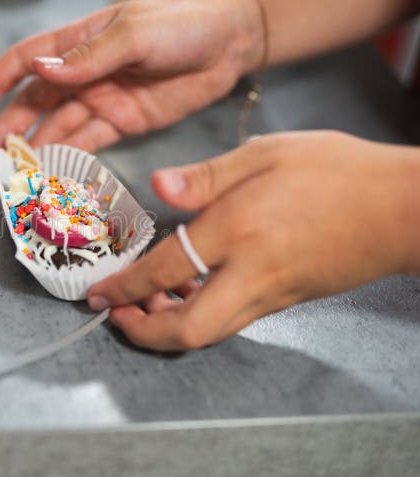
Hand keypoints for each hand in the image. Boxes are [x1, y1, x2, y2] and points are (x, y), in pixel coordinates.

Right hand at [0, 0, 263, 166]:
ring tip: (14, 174)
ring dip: (35, 149)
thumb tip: (38, 70)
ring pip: (58, 127)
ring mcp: (102, 99)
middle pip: (35, 103)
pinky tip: (51, 175)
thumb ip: (88, 57)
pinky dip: (69, 158)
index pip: (25, 62)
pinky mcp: (123, 122)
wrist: (230, 43)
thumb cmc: (180, 25)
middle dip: (9, 129)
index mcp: (78, 42)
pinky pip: (89, 143)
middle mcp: (84, 73)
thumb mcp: (133, 35)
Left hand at [87, 131, 419, 350]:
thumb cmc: (337, 172)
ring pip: (210, 332)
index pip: (165, 270)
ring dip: (169, 326)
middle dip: (143, 332)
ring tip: (147, 300)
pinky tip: (190, 288)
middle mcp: (251, 273)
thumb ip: (205, 176)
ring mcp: (271, 294)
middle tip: (118, 314)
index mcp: (238, 229)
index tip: (98, 293)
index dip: (124, 286)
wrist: (403, 208)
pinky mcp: (286, 300)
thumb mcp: (266, 154)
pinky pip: (232, 319)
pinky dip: (200, 313)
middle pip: (187, 330)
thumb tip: (156, 185)